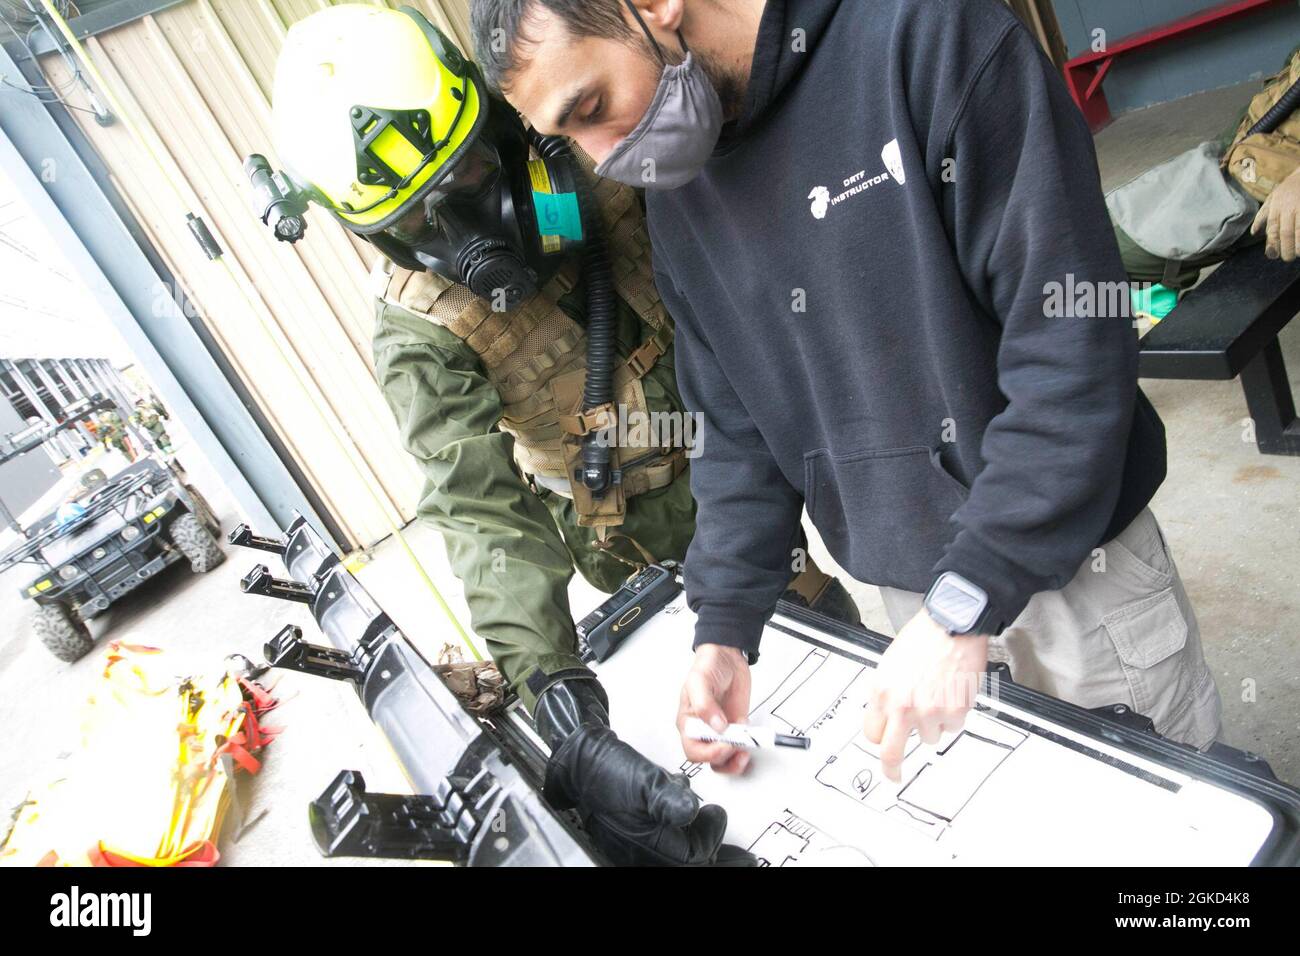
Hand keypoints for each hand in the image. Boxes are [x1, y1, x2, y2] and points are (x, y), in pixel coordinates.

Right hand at [545, 726, 745, 865]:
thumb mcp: (643, 779)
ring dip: (696, 845)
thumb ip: (669, 799)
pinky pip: (665, 847)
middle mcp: (640, 851)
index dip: (711, 837)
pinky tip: (684, 823)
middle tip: (737, 852)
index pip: (692, 855)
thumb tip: (690, 812)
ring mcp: (636, 846)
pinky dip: (681, 840)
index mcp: (646, 844)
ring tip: (709, 828)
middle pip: (686, 861)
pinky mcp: (635, 837)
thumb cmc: (605, 769)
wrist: (580, 760)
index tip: (718, 815)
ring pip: (677, 855)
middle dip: (709, 850)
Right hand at [677, 644, 751, 773]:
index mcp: (688, 722)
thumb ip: (704, 704)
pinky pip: (739, 747)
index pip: (693, 750)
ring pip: (723, 760)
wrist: (727, 657)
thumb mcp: (699, 681)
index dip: (708, 753)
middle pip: (709, 759)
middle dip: (724, 758)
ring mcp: (720, 731)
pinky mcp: (735, 728)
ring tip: (744, 750)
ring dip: (735, 760)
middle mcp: (702, 730)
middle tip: (736, 744)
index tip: (723, 744)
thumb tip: (716, 725)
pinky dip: (746, 747)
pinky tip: (750, 737)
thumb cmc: (707, 666)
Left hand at [863, 608, 987, 782]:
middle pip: (891, 753)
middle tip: (894, 775)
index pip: (872, 733)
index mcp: (881, 692)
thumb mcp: (890, 664)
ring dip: (932, 723)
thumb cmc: (923, 638)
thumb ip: (887, 693)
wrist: (952, 625)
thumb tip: (885, 717)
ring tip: (937, 696)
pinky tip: (951, 693)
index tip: (882, 747)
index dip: (880, 739)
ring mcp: (929, 711)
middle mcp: (902, 705)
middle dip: (892, 769)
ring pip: (929, 737)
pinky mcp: (954, 711)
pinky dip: (953, 715)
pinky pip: (952, 726)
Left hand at [1250, 166, 1299, 260]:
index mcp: (1276, 207)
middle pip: (1285, 231)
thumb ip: (1263, 215)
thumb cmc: (1290, 187)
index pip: (1272, 228)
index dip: (1272, 243)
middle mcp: (1289, 207)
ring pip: (1298, 229)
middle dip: (1286, 247)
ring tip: (1298, 254)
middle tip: (1288, 258)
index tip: (1273, 255)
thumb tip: (1254, 232)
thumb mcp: (1273, 197)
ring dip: (1299, 243)